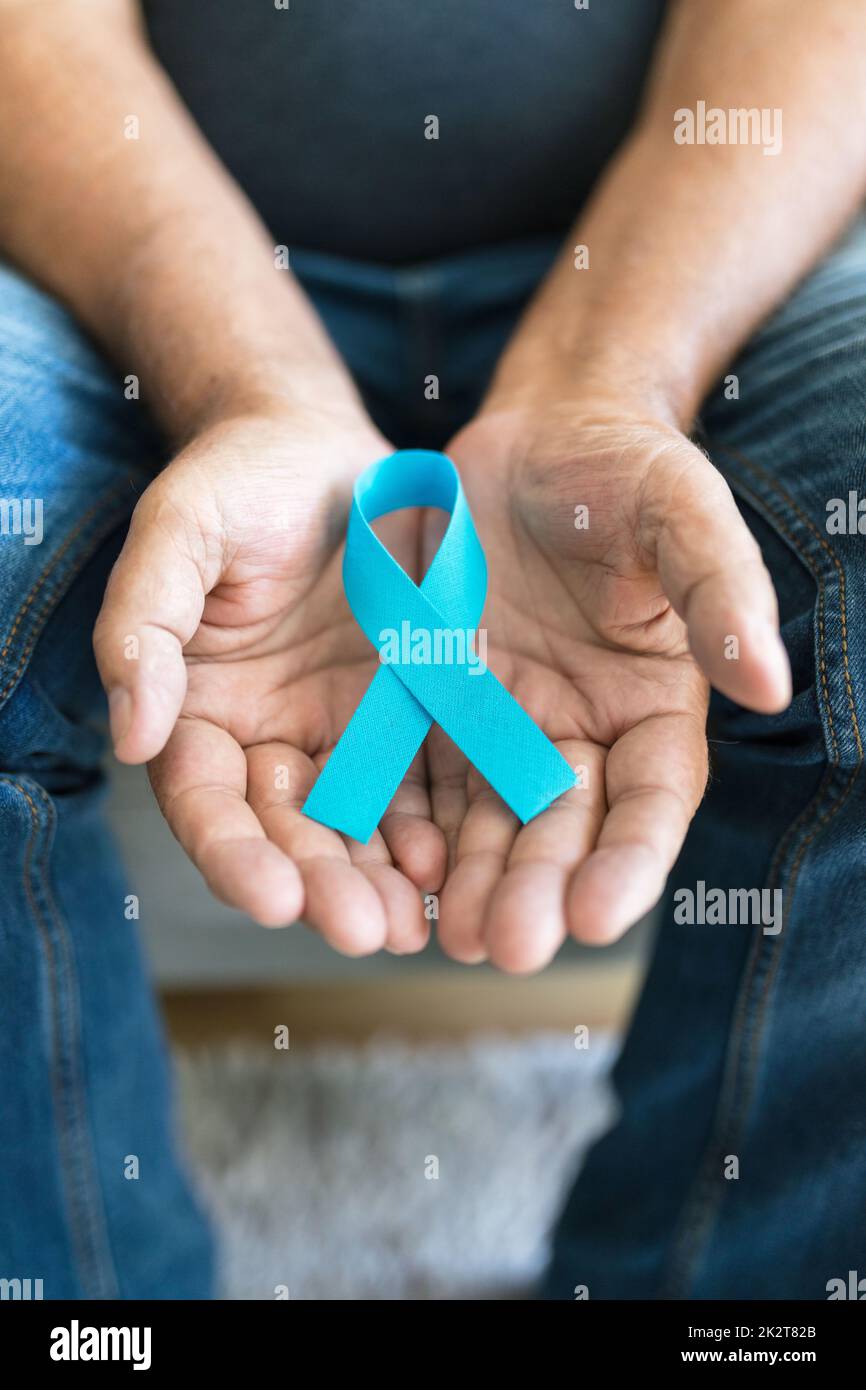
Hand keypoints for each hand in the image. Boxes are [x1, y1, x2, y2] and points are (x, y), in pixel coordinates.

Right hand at [93, 406, 445, 952]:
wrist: (327, 448)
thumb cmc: (239, 481)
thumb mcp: (178, 532)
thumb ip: (144, 626)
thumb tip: (132, 735)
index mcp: (200, 709)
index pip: (205, 800)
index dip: (233, 853)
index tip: (270, 898)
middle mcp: (270, 737)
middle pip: (288, 832)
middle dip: (321, 886)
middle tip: (364, 931)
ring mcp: (343, 731)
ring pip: (358, 824)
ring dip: (381, 880)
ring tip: (414, 925)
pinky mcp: (409, 714)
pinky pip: (423, 781)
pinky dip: (435, 828)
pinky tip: (455, 864)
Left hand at [426, 392, 790, 971]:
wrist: (527, 436)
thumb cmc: (618, 467)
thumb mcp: (679, 508)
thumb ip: (720, 587)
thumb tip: (768, 683)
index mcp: (650, 703)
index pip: (651, 798)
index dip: (631, 859)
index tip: (599, 914)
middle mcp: (579, 731)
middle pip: (563, 827)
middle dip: (539, 888)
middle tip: (509, 947)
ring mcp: (501, 724)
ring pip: (486, 819)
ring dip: (471, 882)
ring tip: (448, 935)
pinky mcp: (433, 706)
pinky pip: (416, 775)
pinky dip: (405, 826)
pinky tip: (387, 870)